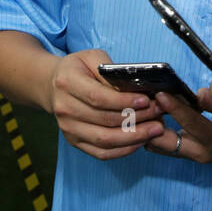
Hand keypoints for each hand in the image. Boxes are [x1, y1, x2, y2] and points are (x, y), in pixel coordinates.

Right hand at [48, 49, 164, 159]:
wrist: (52, 85)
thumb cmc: (78, 69)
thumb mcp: (91, 57)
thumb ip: (111, 72)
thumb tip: (136, 90)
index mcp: (67, 83)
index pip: (98, 97)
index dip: (124, 102)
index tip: (146, 101)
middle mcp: (64, 108)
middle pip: (105, 120)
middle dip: (136, 118)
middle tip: (159, 114)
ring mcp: (68, 128)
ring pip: (105, 140)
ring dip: (134, 137)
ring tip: (155, 129)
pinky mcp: (74, 142)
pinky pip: (101, 153)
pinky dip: (123, 150)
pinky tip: (140, 141)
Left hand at [144, 92, 211, 162]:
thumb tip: (199, 95)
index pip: (193, 124)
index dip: (176, 108)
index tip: (161, 94)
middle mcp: (203, 153)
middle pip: (165, 143)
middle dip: (152, 123)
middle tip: (146, 102)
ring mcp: (194, 155)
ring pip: (160, 146)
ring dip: (151, 126)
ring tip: (148, 105)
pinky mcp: (188, 152)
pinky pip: (164, 144)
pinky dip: (157, 128)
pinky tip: (156, 112)